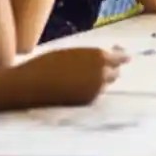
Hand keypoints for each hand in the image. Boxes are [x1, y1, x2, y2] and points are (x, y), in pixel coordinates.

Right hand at [9, 47, 128, 107]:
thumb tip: (108, 57)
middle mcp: (101, 72)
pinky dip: (90, 91)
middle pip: (115, 72)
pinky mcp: (88, 101)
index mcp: (98, 55)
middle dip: (111, 70)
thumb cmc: (47, 64)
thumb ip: (91, 56)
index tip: (125, 57)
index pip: (120, 57)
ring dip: (100, 81)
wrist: (30, 84)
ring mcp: (96, 88)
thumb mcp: (72, 53)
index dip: (122, 57)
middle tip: (104, 70)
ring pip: (105, 84)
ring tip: (81, 78)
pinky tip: (75, 88)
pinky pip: (95, 94)